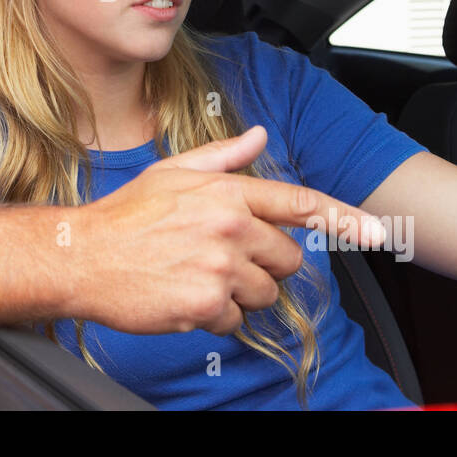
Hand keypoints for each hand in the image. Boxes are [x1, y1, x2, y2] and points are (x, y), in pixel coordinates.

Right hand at [73, 125, 384, 335]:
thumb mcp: (172, 172)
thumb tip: (257, 137)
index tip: (375, 232)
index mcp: (225, 190)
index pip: (299, 203)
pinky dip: (212, 315)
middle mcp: (229, 225)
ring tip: (195, 275)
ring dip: (238, 292)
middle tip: (219, 258)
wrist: (81, 256)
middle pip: (288, 259)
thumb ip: (223, 156)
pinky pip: (234, 319)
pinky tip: (182, 295)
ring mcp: (220, 266)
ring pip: (265, 293)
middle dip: (262, 264)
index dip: (343, 218)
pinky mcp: (206, 303)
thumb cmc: (124, 215)